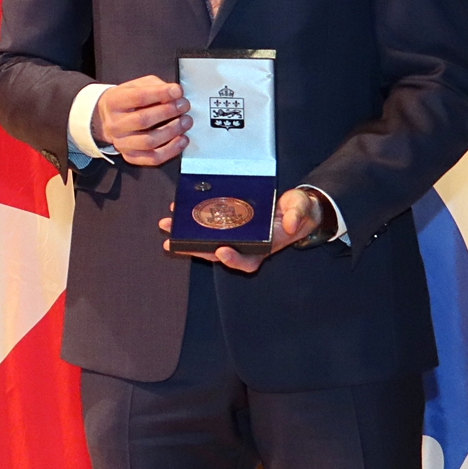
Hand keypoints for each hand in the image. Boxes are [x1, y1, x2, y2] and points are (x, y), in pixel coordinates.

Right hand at [93, 76, 191, 165]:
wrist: (110, 118)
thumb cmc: (128, 100)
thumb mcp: (136, 85)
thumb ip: (154, 86)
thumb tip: (175, 94)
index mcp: (114, 102)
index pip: (138, 97)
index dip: (160, 94)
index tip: (177, 91)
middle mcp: (114, 124)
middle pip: (143, 120)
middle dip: (168, 112)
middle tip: (184, 105)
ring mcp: (121, 142)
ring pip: (149, 141)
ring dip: (172, 131)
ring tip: (186, 121)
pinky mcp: (130, 156)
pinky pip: (153, 158)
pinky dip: (171, 150)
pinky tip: (182, 139)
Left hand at [159, 187, 322, 272]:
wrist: (295, 207)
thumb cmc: (298, 212)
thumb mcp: (301, 211)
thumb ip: (296, 216)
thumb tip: (289, 225)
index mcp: (263, 248)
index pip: (246, 261)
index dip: (233, 259)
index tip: (221, 251)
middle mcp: (246, 245)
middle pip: (216, 252)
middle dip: (193, 248)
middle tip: (171, 243)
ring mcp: (235, 234)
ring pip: (206, 240)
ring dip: (185, 235)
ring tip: (166, 225)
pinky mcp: (228, 222)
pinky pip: (207, 224)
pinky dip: (192, 220)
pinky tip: (177, 210)